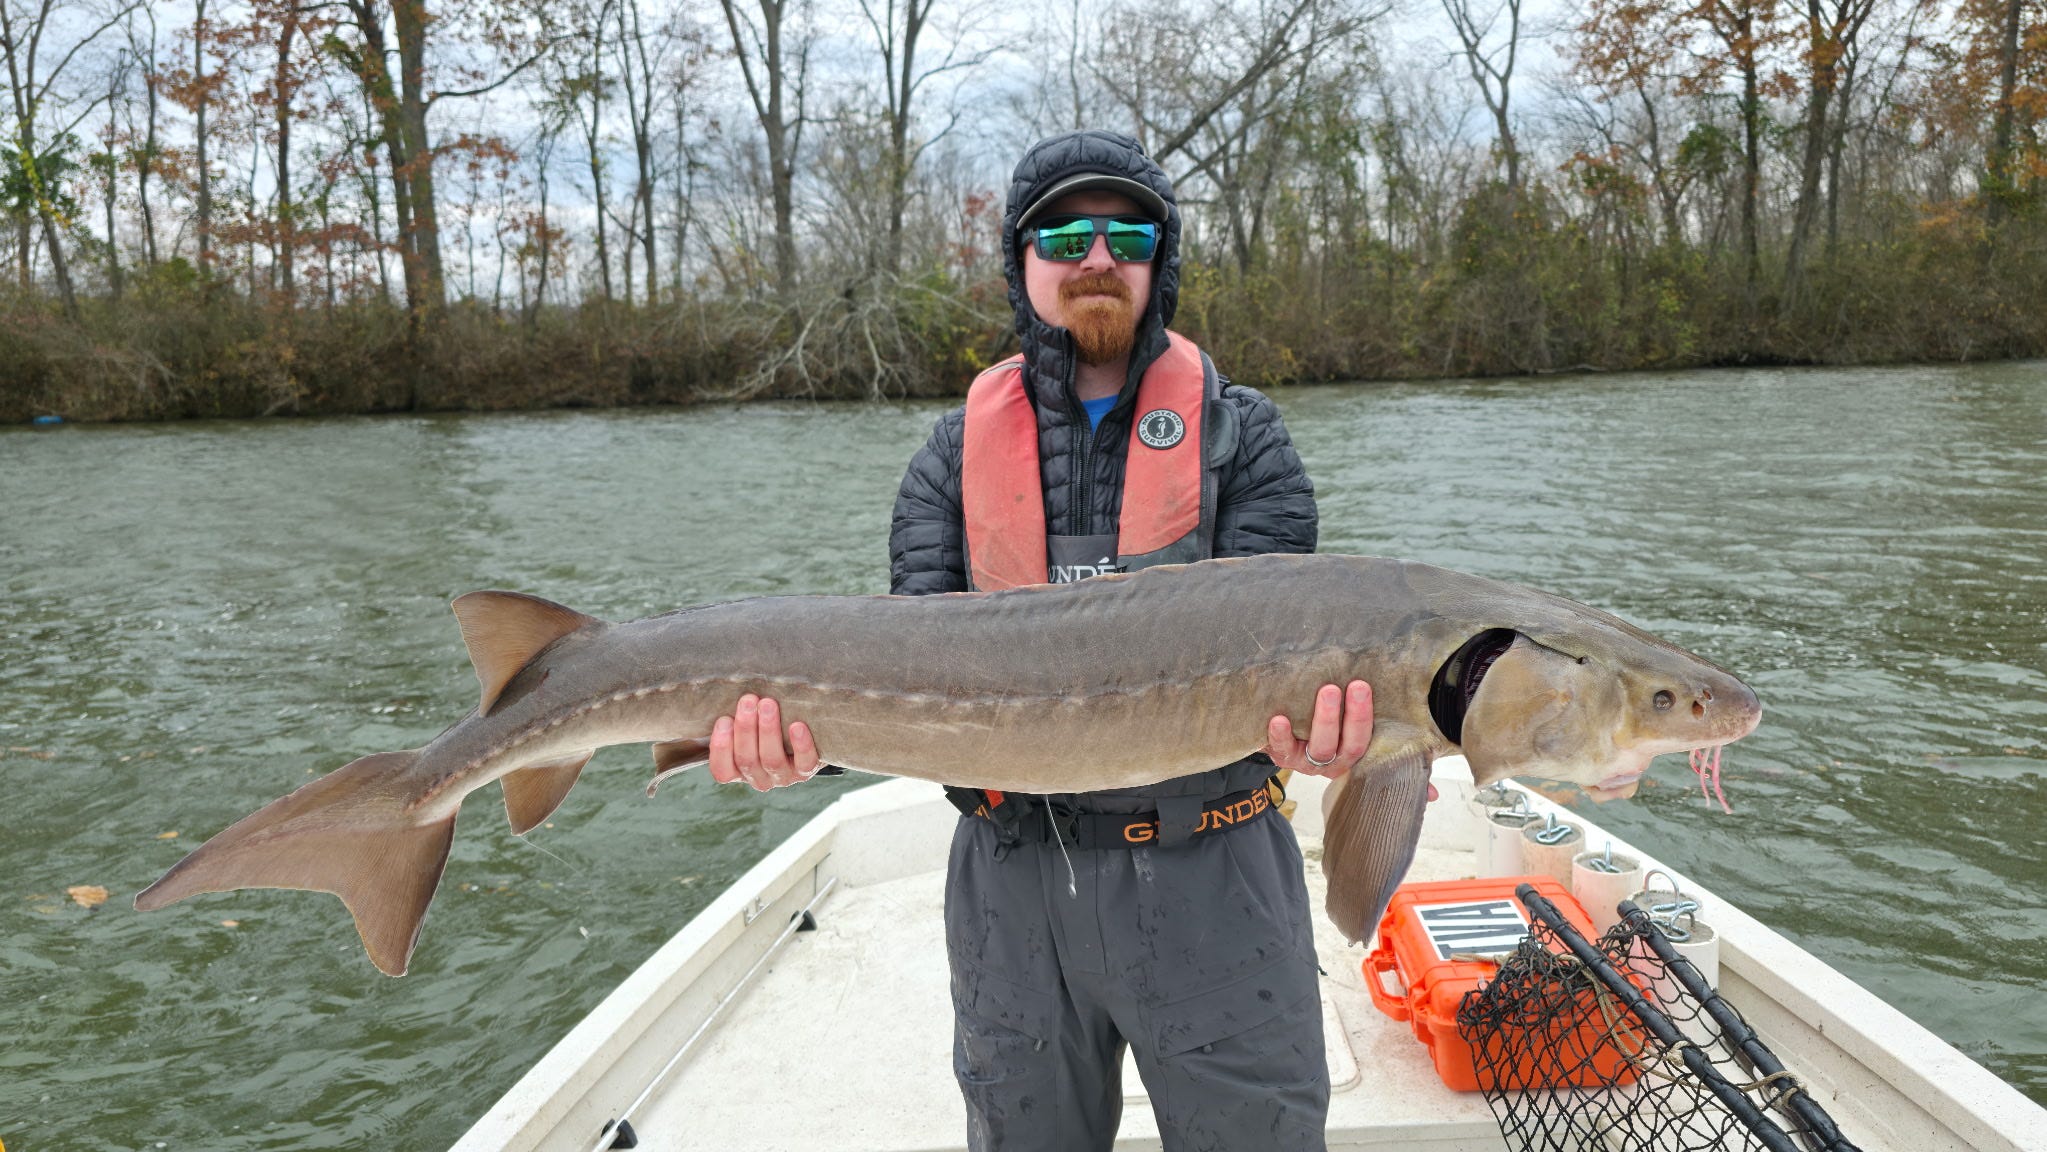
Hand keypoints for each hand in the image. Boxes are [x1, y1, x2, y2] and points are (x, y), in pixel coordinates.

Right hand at [707, 694, 819, 790]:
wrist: (807, 736)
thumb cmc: (766, 724)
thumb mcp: (748, 724)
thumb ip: (737, 715)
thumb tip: (725, 689)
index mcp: (738, 771)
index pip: (722, 770)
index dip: (721, 747)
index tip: (723, 719)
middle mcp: (758, 778)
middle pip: (746, 759)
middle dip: (746, 728)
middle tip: (748, 700)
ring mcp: (783, 777)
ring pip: (772, 760)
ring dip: (768, 731)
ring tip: (768, 704)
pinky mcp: (806, 770)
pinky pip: (804, 762)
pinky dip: (801, 745)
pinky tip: (797, 726)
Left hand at [1265, 680, 1437, 800]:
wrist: (1282, 739)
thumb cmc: (1329, 734)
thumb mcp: (1361, 743)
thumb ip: (1395, 758)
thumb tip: (1434, 795)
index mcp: (1354, 758)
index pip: (1368, 744)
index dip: (1368, 720)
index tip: (1366, 688)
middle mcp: (1332, 763)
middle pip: (1348, 746)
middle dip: (1355, 716)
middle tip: (1356, 685)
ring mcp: (1307, 762)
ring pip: (1319, 748)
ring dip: (1324, 720)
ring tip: (1328, 691)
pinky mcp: (1282, 757)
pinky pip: (1279, 751)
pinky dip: (1278, 737)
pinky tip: (1277, 718)